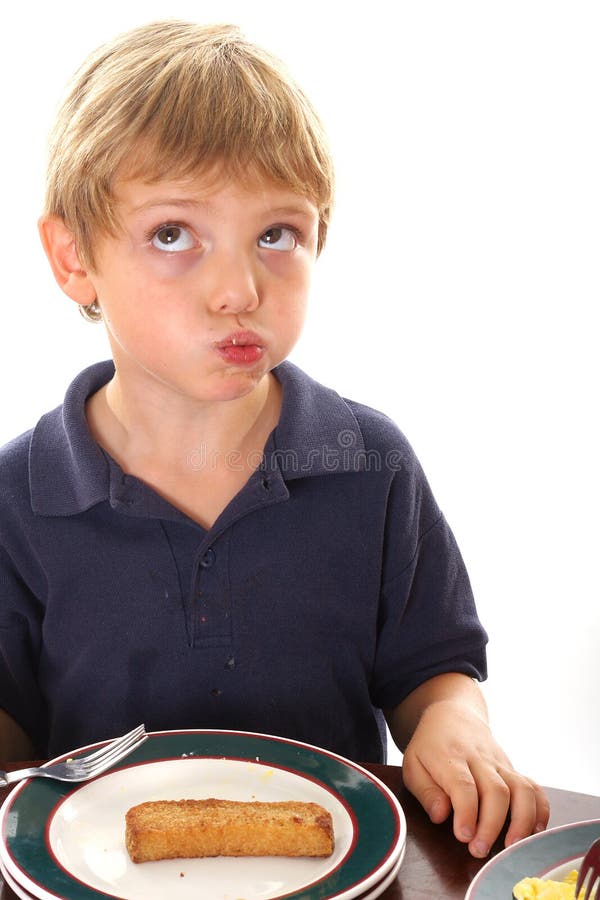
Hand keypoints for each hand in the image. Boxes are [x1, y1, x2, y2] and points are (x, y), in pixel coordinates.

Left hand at [401, 699, 549, 857]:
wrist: (453, 714)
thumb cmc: (430, 746)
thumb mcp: (413, 764)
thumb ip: (425, 791)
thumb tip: (440, 816)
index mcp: (450, 757)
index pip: (463, 785)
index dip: (466, 813)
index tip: (464, 836)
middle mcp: (479, 759)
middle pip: (496, 791)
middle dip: (492, 825)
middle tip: (480, 850)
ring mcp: (500, 763)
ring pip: (521, 789)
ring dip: (521, 820)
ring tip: (512, 846)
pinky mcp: (512, 768)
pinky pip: (534, 787)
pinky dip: (540, 809)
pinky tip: (535, 830)